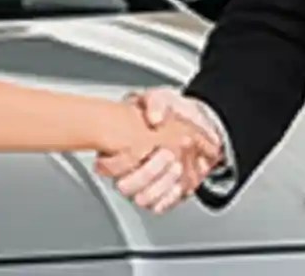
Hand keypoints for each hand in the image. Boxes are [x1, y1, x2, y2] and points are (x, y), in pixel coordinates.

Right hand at [95, 88, 224, 212]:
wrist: (197, 125)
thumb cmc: (173, 113)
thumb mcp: (163, 99)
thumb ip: (156, 102)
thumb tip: (154, 117)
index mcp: (120, 145)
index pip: (107, 164)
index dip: (124, 159)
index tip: (149, 145)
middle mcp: (129, 169)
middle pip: (125, 186)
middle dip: (147, 172)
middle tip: (166, 154)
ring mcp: (146, 184)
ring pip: (142, 199)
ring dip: (160, 184)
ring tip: (177, 166)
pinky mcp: (163, 195)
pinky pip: (160, 206)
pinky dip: (171, 195)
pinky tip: (180, 181)